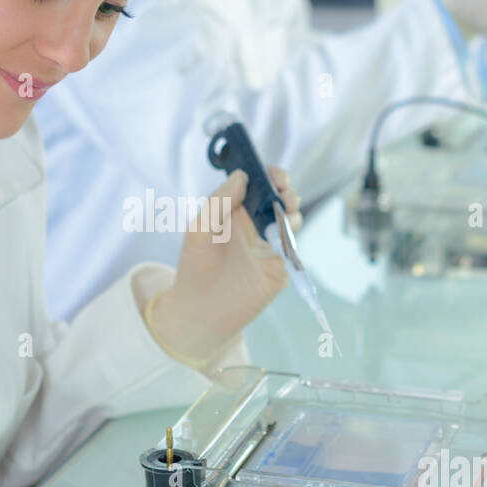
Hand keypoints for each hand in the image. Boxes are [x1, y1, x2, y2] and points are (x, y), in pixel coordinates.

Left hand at [146, 164, 301, 366]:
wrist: (199, 311)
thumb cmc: (194, 268)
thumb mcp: (199, 230)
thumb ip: (219, 202)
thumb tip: (242, 176)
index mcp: (235, 212)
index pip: (258, 184)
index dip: (270, 175)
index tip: (276, 175)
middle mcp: (254, 225)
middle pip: (279, 199)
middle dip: (287, 191)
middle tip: (285, 194)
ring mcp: (268, 246)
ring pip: (291, 220)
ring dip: (293, 212)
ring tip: (285, 214)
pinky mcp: (279, 267)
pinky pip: (293, 248)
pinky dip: (293, 238)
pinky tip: (285, 236)